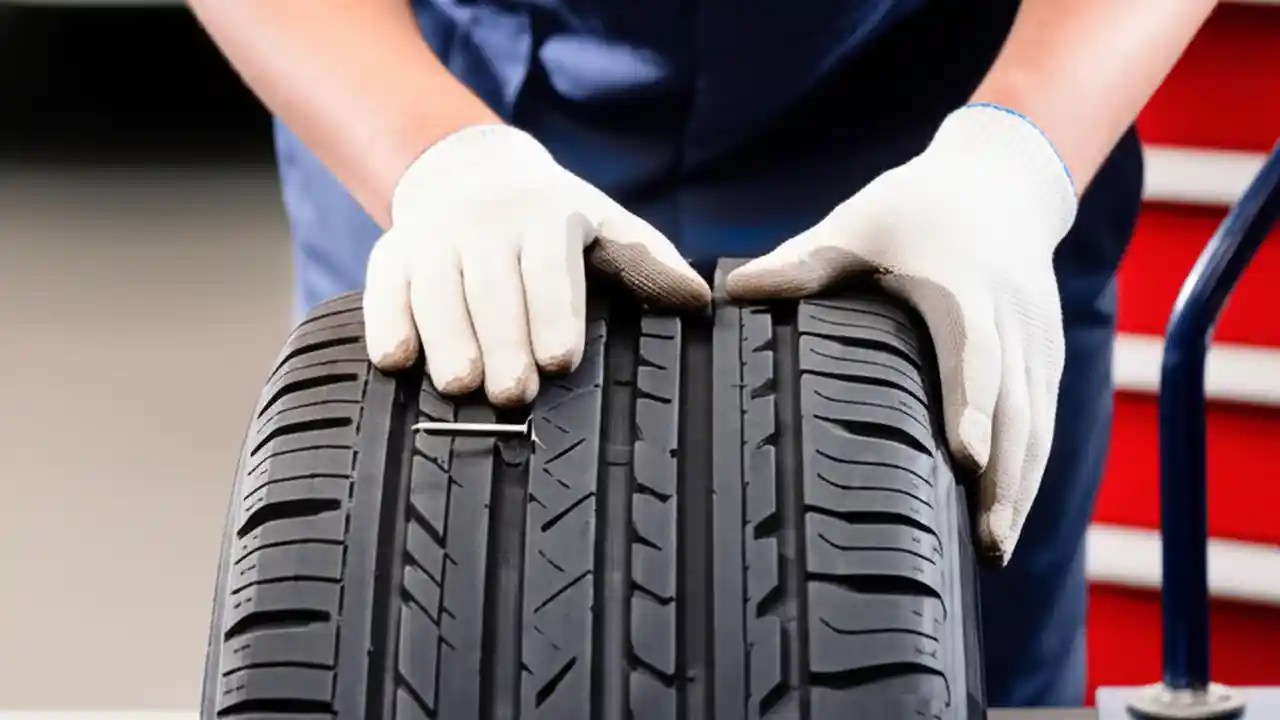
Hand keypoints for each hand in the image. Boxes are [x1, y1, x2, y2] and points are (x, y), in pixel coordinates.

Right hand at [363, 124, 710, 405]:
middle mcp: (486, 222)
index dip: (554, 313)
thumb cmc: (552, 221)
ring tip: (460, 386)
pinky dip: (386, 321)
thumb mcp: (604, 228)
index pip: (549, 268)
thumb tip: (698, 301)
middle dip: (502, 341)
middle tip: (512, 395)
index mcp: (547, 215)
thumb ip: (647, 264)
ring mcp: (434, 237)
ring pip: (435, 289)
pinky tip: (396, 360)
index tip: (560, 360)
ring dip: (446, 339)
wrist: (468, 172)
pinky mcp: (391, 254)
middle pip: (492, 287)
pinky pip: (383, 287)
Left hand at [726, 105, 1077, 563]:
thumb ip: (802, 265)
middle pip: (1017, 405)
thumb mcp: (858, 224)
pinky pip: (1046, 418)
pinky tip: (1010, 513)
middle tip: (986, 540)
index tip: (968, 459)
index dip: (973, 408)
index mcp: (964, 285)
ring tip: (997, 546)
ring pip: (1039, 422)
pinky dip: (1033, 468)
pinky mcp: (1048, 354)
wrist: (1002, 180)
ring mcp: (1039, 339)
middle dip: (1005, 474)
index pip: (974, 354)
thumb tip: (731, 294)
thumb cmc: (918, 205)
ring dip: (1023, 484)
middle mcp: (1013, 317)